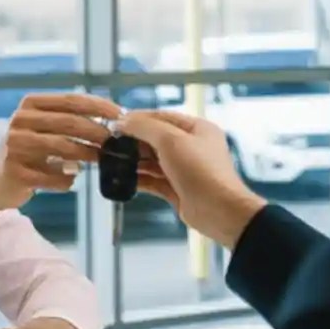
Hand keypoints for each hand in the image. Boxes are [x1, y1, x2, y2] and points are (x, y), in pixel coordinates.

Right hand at [0, 93, 123, 210]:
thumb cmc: (29, 152)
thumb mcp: (44, 128)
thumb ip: (71, 121)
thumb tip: (113, 122)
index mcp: (30, 105)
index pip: (71, 100)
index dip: (99, 107)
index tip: (121, 115)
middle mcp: (20, 121)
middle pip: (69, 123)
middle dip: (97, 132)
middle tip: (116, 142)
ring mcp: (15, 146)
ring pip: (62, 148)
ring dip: (87, 154)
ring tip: (101, 159)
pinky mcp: (15, 172)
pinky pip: (53, 176)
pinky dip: (67, 179)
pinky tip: (72, 179)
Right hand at [116, 109, 266, 249]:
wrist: (219, 211)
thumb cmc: (203, 172)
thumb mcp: (171, 140)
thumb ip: (145, 128)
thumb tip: (123, 122)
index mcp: (197, 129)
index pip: (162, 116)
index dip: (138, 118)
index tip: (116, 122)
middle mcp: (192, 147)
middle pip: (155, 139)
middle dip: (133, 141)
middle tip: (110, 142)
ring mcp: (184, 169)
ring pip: (152, 160)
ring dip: (133, 160)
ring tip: (112, 160)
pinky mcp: (177, 189)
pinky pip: (153, 180)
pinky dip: (138, 178)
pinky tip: (122, 178)